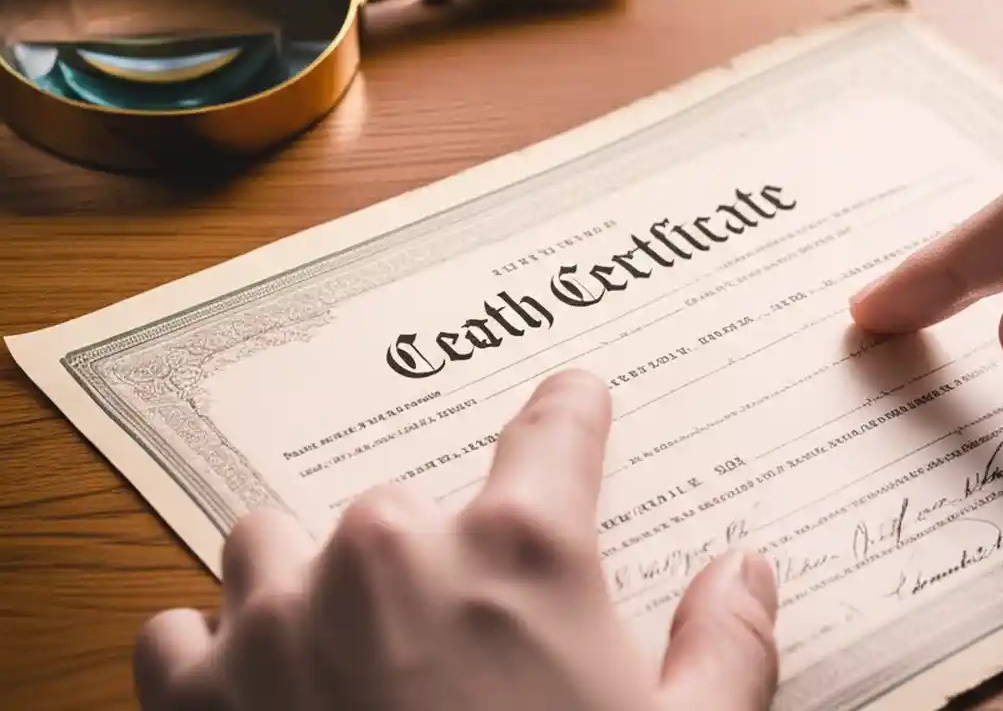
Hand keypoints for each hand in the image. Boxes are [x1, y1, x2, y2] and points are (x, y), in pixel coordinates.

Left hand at [133, 371, 778, 710]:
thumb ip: (726, 647)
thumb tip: (746, 570)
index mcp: (521, 555)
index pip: (555, 431)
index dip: (572, 411)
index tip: (574, 400)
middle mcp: (393, 554)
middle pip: (400, 504)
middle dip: (423, 558)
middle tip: (447, 639)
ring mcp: (282, 616)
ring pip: (272, 542)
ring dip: (303, 584)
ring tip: (338, 651)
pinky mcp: (199, 695)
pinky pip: (179, 633)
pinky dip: (212, 658)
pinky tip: (254, 699)